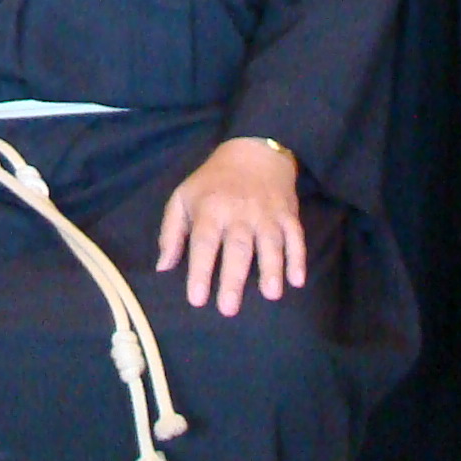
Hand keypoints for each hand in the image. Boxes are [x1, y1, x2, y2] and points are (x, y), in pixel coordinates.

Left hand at [155, 137, 306, 314]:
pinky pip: (296, 237)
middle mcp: (239, 213)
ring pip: (270, 243)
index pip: (203, 243)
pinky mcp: (288, 214)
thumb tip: (162, 268)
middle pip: (237, 248)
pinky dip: (298, 258)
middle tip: (229, 309)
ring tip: (271, 295)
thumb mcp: (182, 197)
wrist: (253, 151)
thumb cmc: (212, 183)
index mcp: (210, 210)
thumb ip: (170, 232)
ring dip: (272, 269)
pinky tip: (298, 280)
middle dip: (234, 279)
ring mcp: (267, 214)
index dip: (200, 271)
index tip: (197, 299)